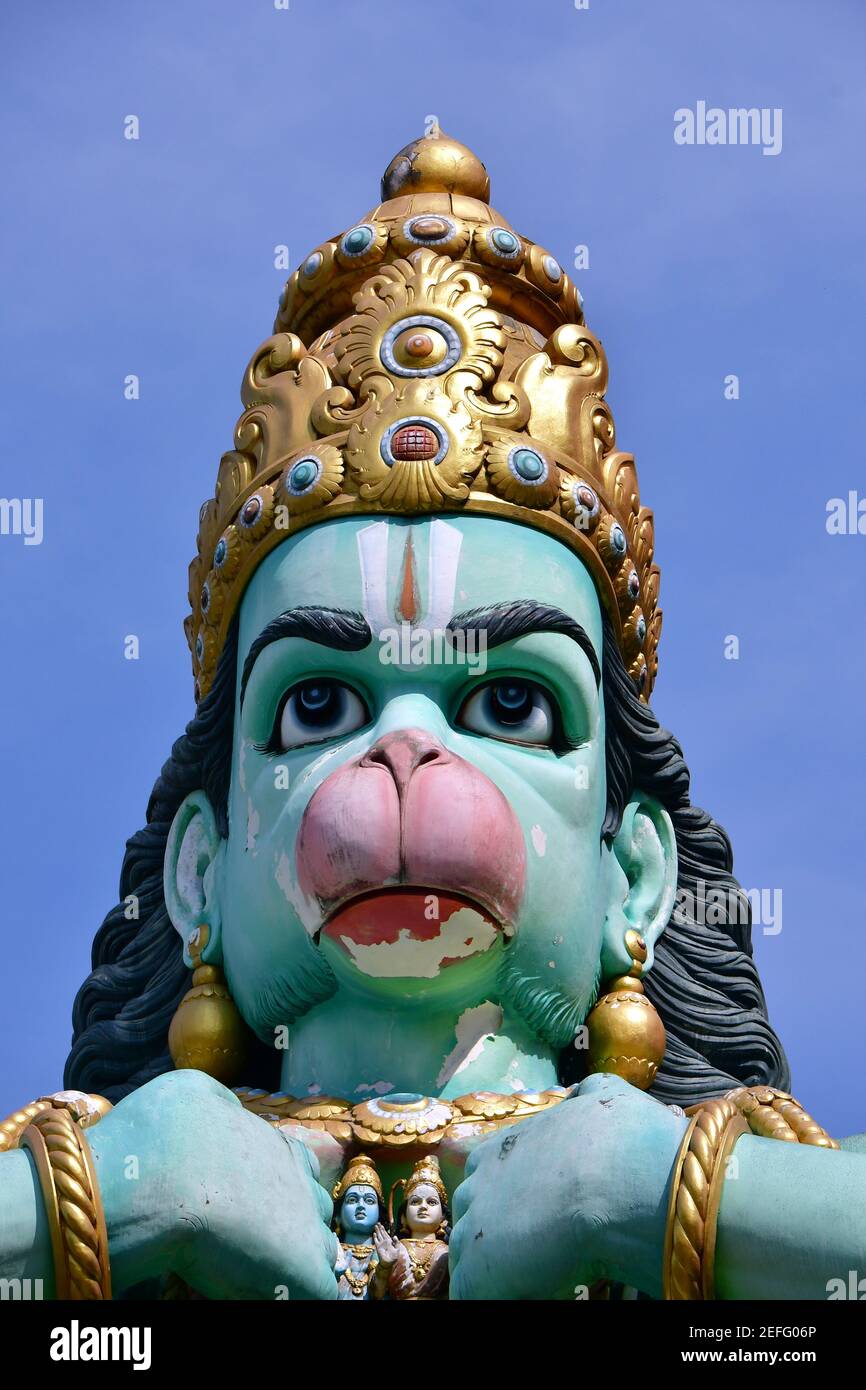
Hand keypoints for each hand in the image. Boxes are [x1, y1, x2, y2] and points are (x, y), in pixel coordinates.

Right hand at [87, 1069, 338, 1298]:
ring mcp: (308, 1230)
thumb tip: (230, 1111)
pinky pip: (320, 1292)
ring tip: (263, 1274)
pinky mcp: (305, 1273)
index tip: (252, 1203)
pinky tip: (277, 1295)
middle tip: (254, 1243)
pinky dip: (301, 1293)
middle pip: (314, 1207)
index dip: (279, 1186)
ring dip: (298, 1260)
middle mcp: (300, 1184)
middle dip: (293, 1224)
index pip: (298, 1167)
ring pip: (320, 1250)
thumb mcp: (194, 1092)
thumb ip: (222, 1104)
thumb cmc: (162, 1139)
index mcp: (277, 1147)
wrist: (156, 1187)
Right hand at [372, 1222, 400, 1267]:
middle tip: (377, 1223)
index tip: (382, 1225)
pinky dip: (375, 1237)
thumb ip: (397, 1243)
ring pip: (379, 1236)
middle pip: (381, 1233)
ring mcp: (381, 1244)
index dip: (384, 1229)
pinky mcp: (378, 1247)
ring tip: (375, 1226)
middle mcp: (385, 1242)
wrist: (389, 1263)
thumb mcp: (398, 1249)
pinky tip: (374, 1233)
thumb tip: (394, 1236)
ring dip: (377, 1231)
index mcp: (389, 1242)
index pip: (386, 1234)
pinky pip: (376, 1241)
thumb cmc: (394, 1257)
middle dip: (380, 1228)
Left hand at [449, 1073, 686, 1299]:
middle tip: (543, 1251)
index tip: (543, 1216)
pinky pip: (476, 1295)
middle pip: (475, 1217)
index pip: (487, 1179)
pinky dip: (502, 1295)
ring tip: (541, 1275)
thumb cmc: (621, 1143)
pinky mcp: (477, 1277)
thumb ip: (588, 1096)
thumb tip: (583, 1094)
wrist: (618, 1185)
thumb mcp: (605, 1099)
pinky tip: (534, 1292)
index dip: (512, 1201)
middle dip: (501, 1235)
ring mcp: (471, 1232)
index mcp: (497, 1149)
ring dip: (504, 1269)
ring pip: (473, 1259)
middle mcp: (475, 1186)